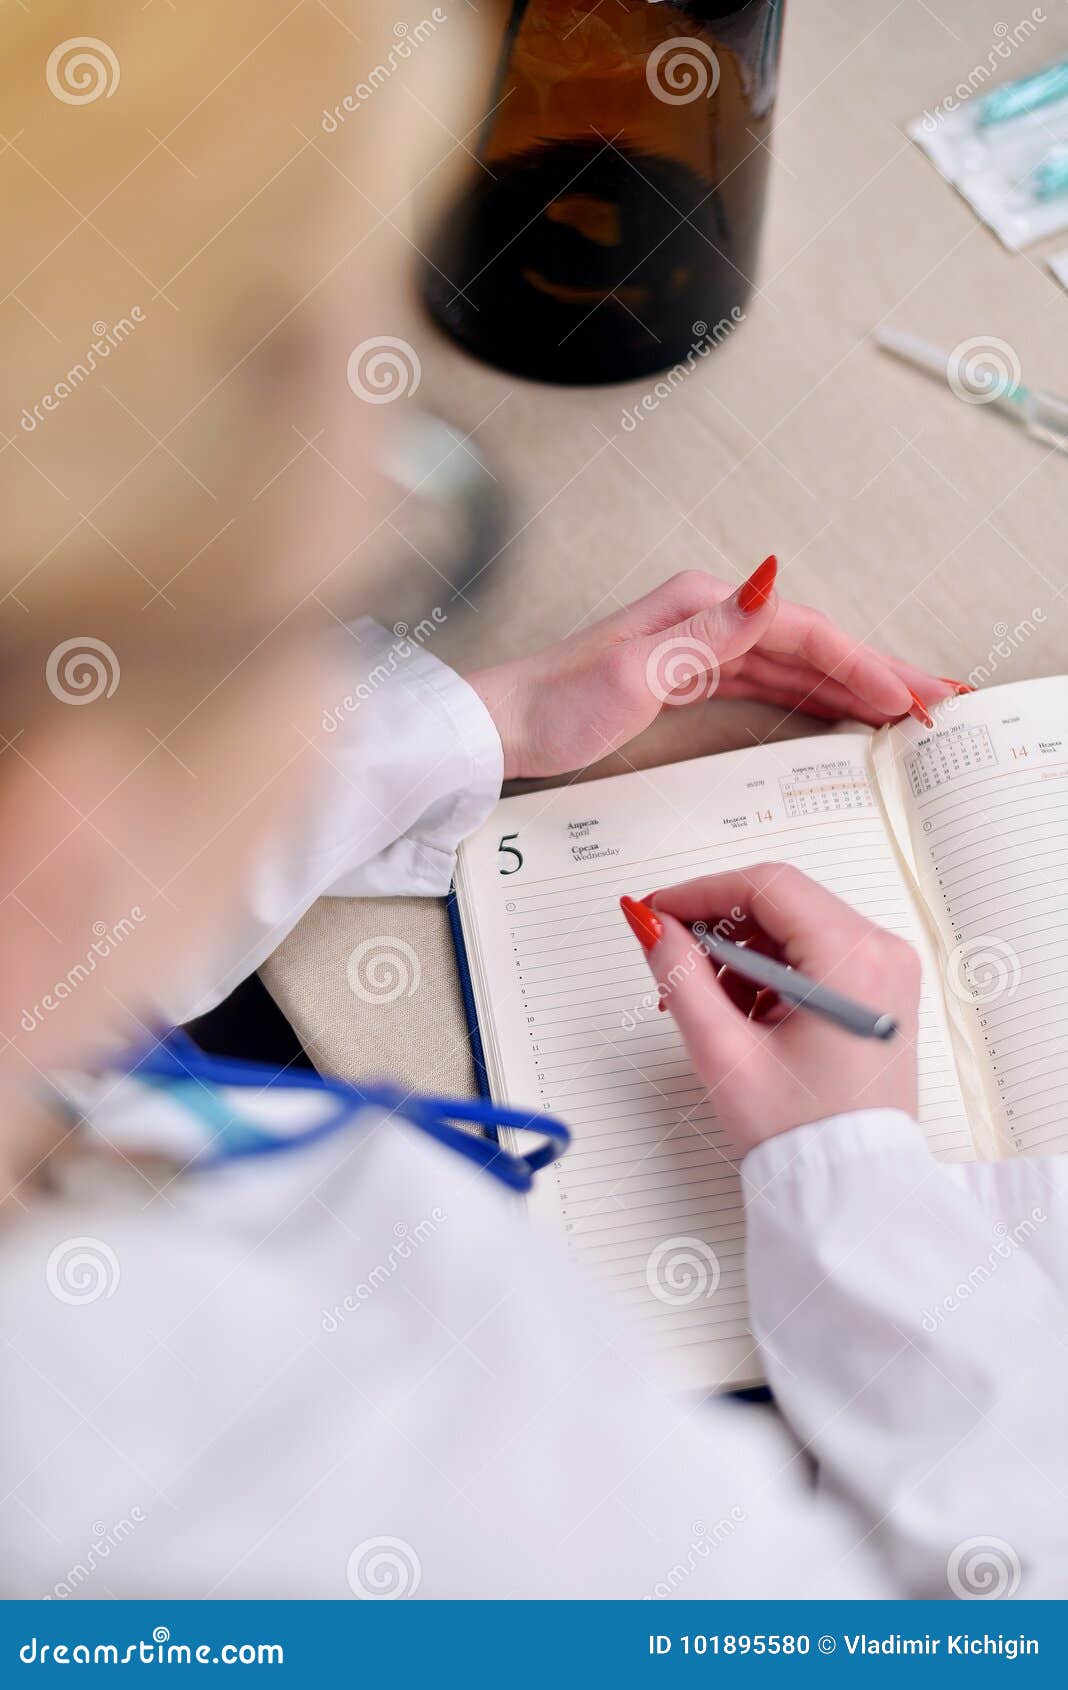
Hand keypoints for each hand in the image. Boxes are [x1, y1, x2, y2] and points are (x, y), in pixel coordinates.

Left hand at [467, 561, 960, 779]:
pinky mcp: (690, 676)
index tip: (907, 696)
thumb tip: (770, 580)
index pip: (804, 632)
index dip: (863, 664)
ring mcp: (700, 646)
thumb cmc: (558, 704)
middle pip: (812, 642)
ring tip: (906, 706)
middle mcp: (707, 617)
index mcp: (703, 607)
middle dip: (875, 671)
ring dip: (852, 684)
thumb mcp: (637, 671)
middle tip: (935, 699)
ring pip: (797, 663)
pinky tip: (838, 709)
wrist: (505, 727)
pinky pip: (771, 681)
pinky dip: (812, 695)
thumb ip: (711, 631)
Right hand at [621, 867, 921, 1156]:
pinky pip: (812, 953)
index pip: (767, 885)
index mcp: (853, 959)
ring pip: (793, 927)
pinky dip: (769, 971)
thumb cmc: (802, 1132)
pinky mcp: (877, 990)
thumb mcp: (723, 1050)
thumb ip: (679, 975)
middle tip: (674, 961)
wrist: (850, 1187)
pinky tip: (744, 1015)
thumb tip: (650, 924)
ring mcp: (884, 971)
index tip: (658, 910)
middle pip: (782, 901)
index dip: (701, 892)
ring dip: (741, 952)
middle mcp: (881, 954)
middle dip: (718, 927)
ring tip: (712, 1006)